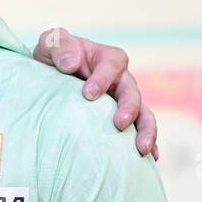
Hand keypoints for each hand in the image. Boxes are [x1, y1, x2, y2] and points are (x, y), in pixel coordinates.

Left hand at [33, 27, 157, 159]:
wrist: (52, 74)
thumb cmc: (55, 55)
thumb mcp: (51, 43)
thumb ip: (59, 46)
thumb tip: (71, 64)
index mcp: (107, 58)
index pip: (112, 65)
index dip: (103, 79)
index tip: (87, 94)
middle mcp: (122, 80)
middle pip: (132, 92)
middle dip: (129, 108)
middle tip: (119, 124)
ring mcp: (124, 101)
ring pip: (143, 114)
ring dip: (146, 130)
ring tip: (141, 149)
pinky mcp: (123, 118)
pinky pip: (140, 131)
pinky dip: (149, 143)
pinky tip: (150, 158)